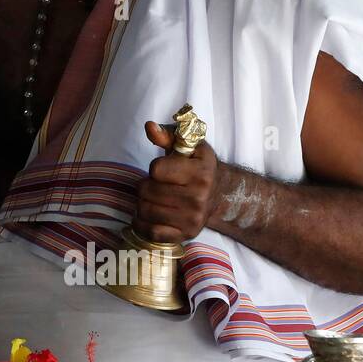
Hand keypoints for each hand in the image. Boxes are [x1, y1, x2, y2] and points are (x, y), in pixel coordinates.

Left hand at [132, 120, 220, 244]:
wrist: (220, 194)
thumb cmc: (197, 167)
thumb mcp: (188, 147)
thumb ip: (167, 136)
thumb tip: (149, 127)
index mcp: (200, 172)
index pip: (155, 169)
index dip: (155, 168)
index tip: (164, 170)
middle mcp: (199, 197)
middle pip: (146, 190)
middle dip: (145, 185)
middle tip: (156, 185)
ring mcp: (192, 219)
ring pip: (144, 210)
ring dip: (142, 203)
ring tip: (153, 198)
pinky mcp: (186, 234)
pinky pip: (151, 232)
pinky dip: (142, 224)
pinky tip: (148, 216)